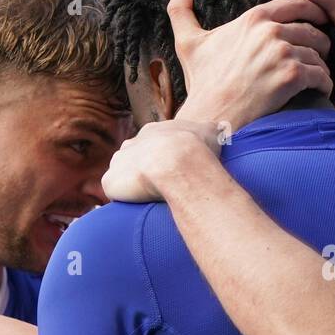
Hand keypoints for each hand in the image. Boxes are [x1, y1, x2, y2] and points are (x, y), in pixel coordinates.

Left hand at [102, 119, 220, 203]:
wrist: (178, 164)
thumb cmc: (198, 149)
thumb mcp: (212, 133)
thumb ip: (214, 130)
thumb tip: (225, 128)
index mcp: (152, 132)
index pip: (153, 147)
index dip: (163, 162)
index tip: (174, 173)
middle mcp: (130, 144)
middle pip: (133, 160)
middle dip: (144, 173)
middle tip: (161, 188)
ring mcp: (118, 163)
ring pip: (122, 177)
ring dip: (132, 187)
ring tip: (149, 200)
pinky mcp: (110, 182)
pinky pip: (114, 193)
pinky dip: (124, 200)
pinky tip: (138, 206)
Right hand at [169, 0, 334, 131]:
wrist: (211, 115)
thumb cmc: (203, 82)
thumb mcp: (188, 42)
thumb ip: (182, 8)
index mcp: (254, 18)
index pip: (297, 1)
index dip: (314, 10)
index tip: (319, 21)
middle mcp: (270, 31)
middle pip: (314, 28)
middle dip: (322, 41)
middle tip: (322, 53)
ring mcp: (283, 53)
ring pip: (320, 53)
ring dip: (322, 65)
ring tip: (319, 74)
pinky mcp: (292, 77)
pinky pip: (322, 75)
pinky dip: (325, 84)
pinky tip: (321, 90)